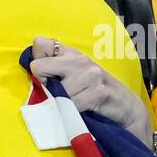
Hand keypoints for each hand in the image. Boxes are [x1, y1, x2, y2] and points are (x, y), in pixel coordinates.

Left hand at [29, 36, 151, 144]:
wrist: (124, 105)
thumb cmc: (92, 91)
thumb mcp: (71, 75)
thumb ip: (51, 67)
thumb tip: (32, 68)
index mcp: (70, 52)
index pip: (40, 44)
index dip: (39, 65)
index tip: (49, 78)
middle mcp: (79, 59)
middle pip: (39, 68)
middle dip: (44, 86)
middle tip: (57, 95)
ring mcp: (90, 74)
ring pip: (55, 92)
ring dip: (60, 103)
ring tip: (72, 105)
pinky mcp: (98, 91)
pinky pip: (71, 105)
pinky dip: (71, 112)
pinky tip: (80, 111)